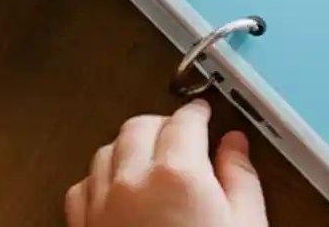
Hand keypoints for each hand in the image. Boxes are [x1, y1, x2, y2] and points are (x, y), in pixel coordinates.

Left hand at [65, 100, 267, 226]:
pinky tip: (118, 188)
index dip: (198, 112)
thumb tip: (235, 149)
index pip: (185, 120)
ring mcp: (102, 205)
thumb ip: (241, 178)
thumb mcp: (245, 226)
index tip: (203, 114)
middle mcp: (134, 181)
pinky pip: (83, 186)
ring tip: (151, 158)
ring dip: (130, 146)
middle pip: (140, 125)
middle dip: (163, 124)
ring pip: (107, 150)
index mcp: (178, 173)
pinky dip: (101, 178)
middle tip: (182, 134)